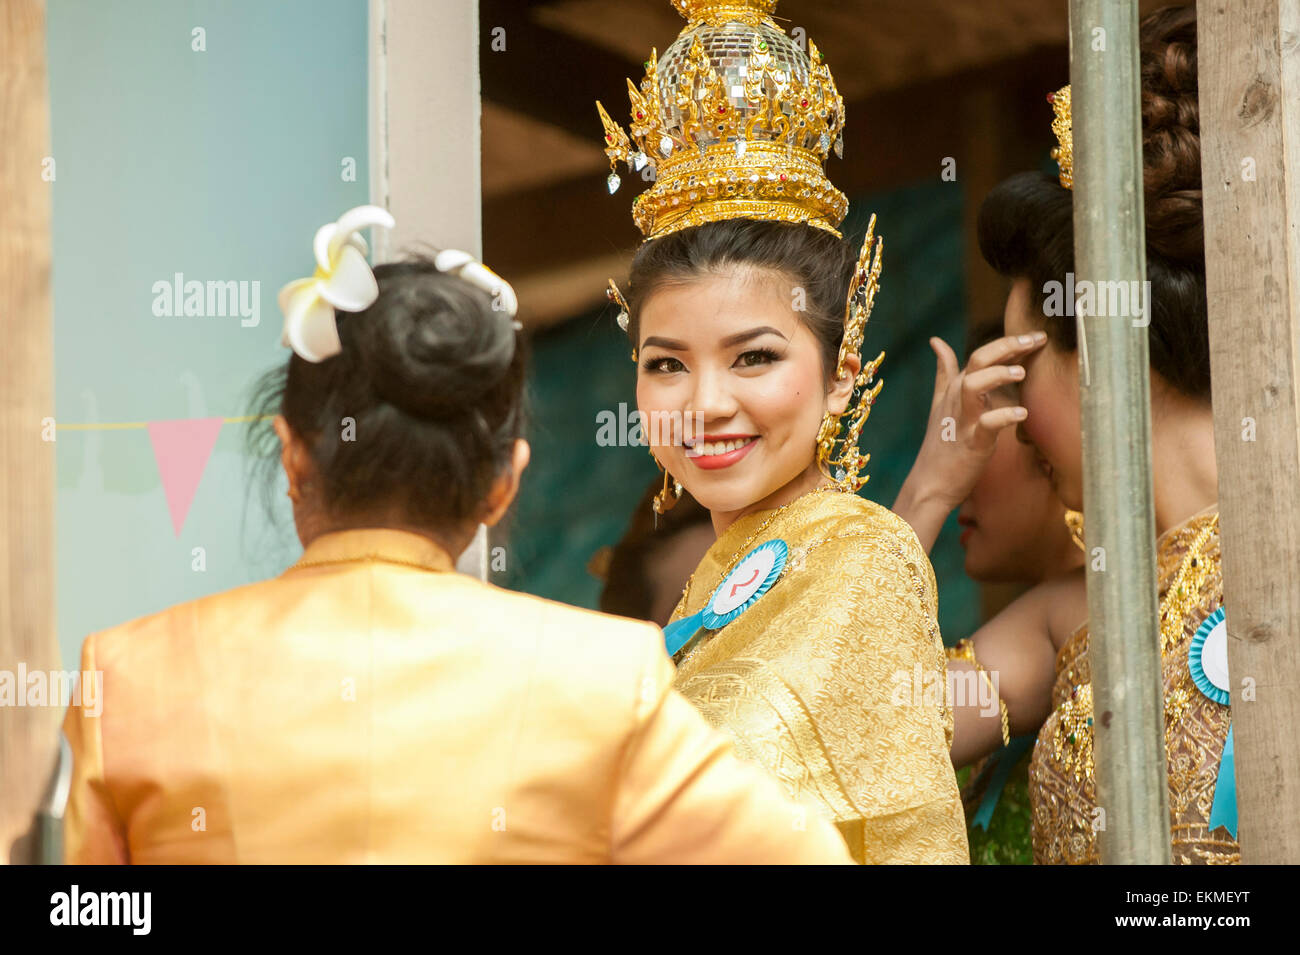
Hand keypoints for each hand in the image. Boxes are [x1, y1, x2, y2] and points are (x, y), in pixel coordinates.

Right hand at [893, 331, 1046, 552]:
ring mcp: (963, 421)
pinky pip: (986, 425)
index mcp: (954, 389)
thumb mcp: (940, 402)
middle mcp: (957, 400)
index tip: (1036, 336)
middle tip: (1036, 339)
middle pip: (977, 361)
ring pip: (973, 386)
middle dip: (1006, 346)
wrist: (930, 483)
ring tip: (1021, 373)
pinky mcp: (972, 444)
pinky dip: (1003, 417)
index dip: (1006, 342)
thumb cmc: (941, 444)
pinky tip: (1022, 414)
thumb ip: (944, 371)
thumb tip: (937, 341)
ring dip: (997, 376)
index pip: (978, 356)